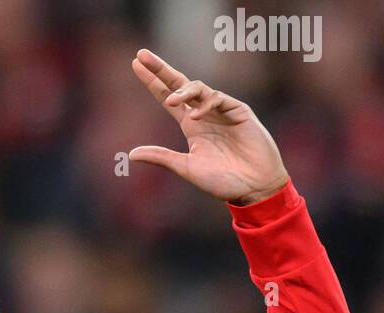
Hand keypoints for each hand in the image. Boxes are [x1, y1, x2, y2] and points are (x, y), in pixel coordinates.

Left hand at [129, 49, 287, 205]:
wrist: (253, 187)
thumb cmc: (222, 181)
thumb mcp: (186, 168)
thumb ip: (161, 158)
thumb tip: (131, 154)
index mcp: (191, 125)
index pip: (167, 97)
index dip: (153, 82)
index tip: (135, 65)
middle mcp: (204, 113)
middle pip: (179, 84)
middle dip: (160, 69)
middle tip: (141, 55)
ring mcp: (221, 110)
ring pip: (198, 88)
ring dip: (183, 90)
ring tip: (171, 99)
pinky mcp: (238, 110)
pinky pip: (218, 99)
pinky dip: (206, 105)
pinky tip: (196, 116)